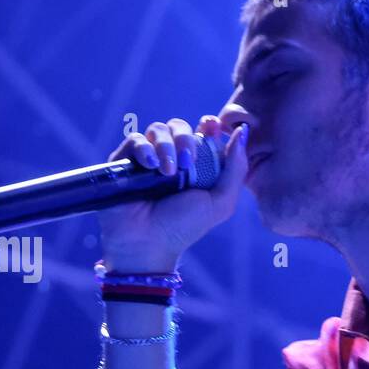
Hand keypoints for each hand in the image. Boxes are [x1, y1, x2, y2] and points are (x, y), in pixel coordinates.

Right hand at [98, 116, 248, 271]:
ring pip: (158, 130)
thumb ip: (236, 168)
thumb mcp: (220, 202)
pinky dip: (145, 148)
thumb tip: (243, 131)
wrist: (147, 243)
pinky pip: (136, 139)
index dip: (207, 125)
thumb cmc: (184, 227)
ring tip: (168, 172)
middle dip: (186, 140)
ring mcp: (148, 159)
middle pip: (179, 126)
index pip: (202, 132)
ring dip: (167, 146)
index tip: (210, 125)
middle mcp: (172, 159)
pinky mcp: (125, 161)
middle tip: (188, 164)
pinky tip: (151, 166)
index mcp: (197, 166)